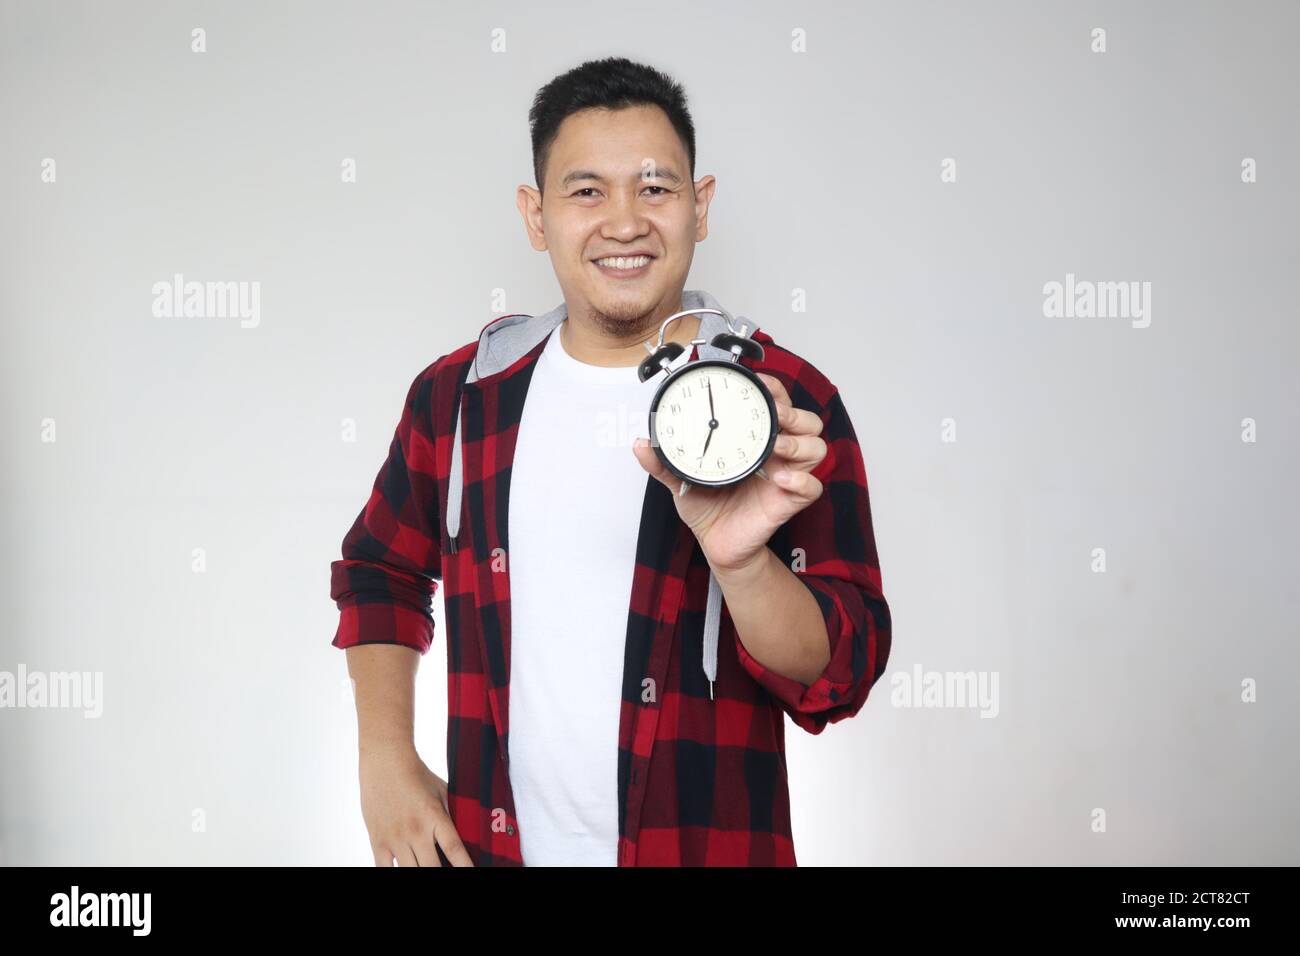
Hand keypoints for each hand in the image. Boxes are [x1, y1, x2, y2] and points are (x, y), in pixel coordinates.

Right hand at [359, 743, 474, 865]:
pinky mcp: (378, 841)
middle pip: (432, 868)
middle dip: (442, 874)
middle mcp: (416, 830)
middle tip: (447, 872)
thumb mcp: (442, 791)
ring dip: (420, 874)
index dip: (464, 866)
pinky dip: (394, 874)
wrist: (385, 762)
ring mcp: (395, 838)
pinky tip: (405, 869)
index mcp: (435, 817)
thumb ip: (453, 813)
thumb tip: (470, 831)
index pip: (454, 849)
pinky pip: (384, 869)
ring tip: (425, 867)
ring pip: (410, 872)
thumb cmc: (417, 775)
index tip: (472, 873)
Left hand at [632, 371, 826, 573]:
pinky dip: (801, 480)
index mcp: (754, 439)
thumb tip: (641, 443)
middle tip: (774, 414)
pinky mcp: (789, 501)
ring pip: (816, 447)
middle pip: (806, 421)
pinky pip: (811, 486)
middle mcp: (776, 453)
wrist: (715, 543)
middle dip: (793, 412)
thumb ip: (662, 462)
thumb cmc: (707, 506)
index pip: (776, 403)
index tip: (758, 382)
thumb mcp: (681, 478)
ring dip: (799, 442)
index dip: (774, 389)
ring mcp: (785, 475)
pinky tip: (781, 479)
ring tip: (777, 445)